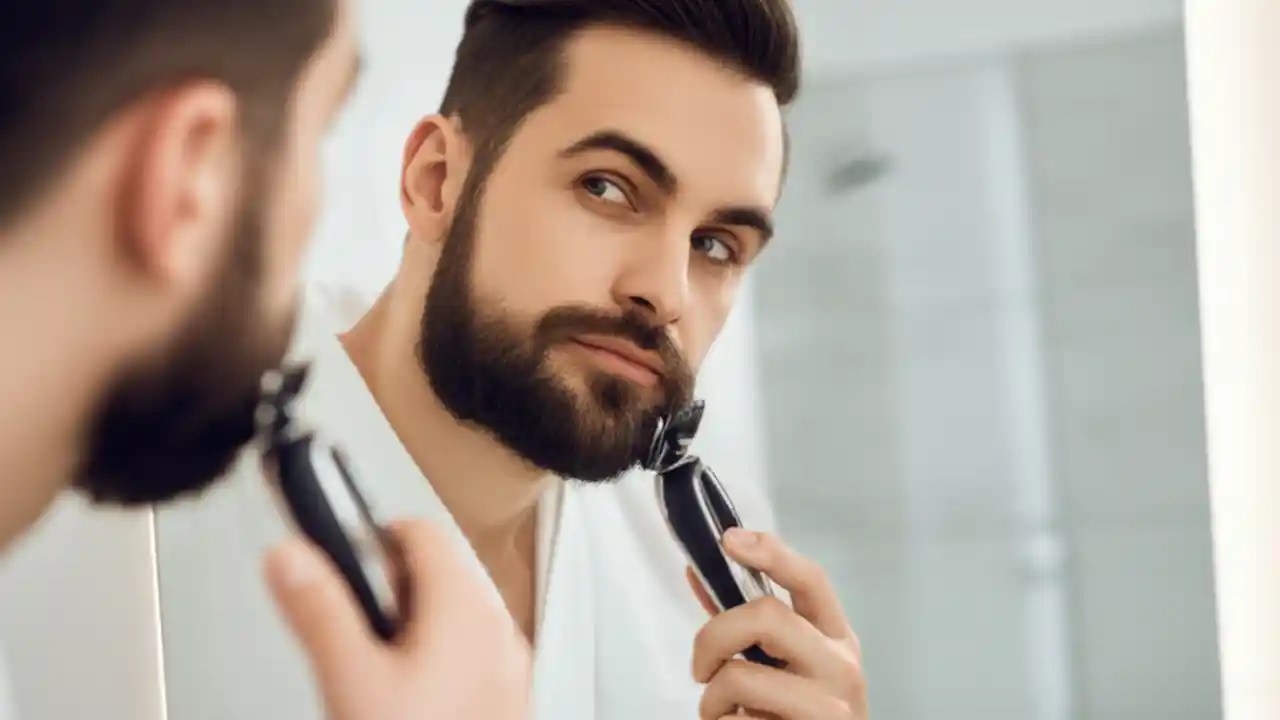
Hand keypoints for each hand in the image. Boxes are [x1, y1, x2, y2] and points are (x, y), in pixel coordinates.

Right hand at [263, 519, 531, 719]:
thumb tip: (290, 556)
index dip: (371, 536)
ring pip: (454, 615)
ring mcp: (508, 666)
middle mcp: (497, 628)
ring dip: (409, 625)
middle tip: (350, 626)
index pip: (421, 531)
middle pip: (439, 571)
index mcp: (465, 607)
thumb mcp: (352, 680)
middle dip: (387, 588)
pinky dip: (434, 659)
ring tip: (371, 670)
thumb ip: (319, 611)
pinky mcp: (507, 699)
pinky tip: (405, 701)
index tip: (337, 557)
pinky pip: (469, 655)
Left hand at [688, 528, 866, 719]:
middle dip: (713, 635)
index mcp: (837, 637)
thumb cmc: (799, 714)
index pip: (811, 579)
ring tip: (719, 712)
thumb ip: (745, 623)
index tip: (729, 538)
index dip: (771, 552)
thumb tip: (699, 572)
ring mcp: (829, 707)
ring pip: (740, 676)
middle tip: (700, 667)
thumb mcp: (786, 665)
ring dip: (709, 698)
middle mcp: (841, 666)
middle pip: (766, 616)